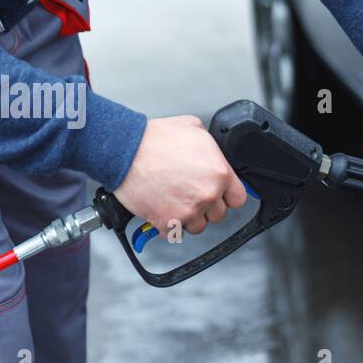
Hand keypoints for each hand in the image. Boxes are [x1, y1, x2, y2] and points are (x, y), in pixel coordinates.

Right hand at [114, 115, 246, 234]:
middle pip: (218, 214)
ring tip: (175, 201)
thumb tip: (214, 156)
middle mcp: (207, 194)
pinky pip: (175, 233)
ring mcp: (189, 210)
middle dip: (207, 206)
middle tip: (190, 194)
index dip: (228, 196)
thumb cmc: (154, 139)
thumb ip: (211, 148)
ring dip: (189, 217)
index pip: (238, 198)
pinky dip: (169, 225)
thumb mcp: (194, 129)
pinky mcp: (168, 222)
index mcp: (219, 173)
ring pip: (198, 226)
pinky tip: (163, 209)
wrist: (124, 150)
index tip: (220, 195)